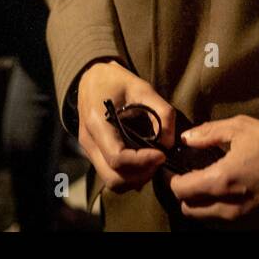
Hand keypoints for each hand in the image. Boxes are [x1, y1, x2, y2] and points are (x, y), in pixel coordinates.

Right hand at [76, 60, 175, 193]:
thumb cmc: (117, 80)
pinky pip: (110, 174)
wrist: (91, 77)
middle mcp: (89, 140)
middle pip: (113, 178)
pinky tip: (143, 162)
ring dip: (135, 178)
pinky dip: (129, 176)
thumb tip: (169, 144)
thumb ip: (162, 113)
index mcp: (97, 122)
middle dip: (141, 174)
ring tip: (153, 162)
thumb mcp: (143, 88)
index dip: (143, 161)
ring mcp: (88, 149)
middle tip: (159, 160)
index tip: (162, 154)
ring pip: (111, 181)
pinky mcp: (93, 153)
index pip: (117, 157)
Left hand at [166, 116, 258, 224]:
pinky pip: (228, 224)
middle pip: (190, 211)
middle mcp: (228, 206)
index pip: (180, 190)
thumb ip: (207, 133)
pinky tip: (228, 195)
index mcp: (220, 180)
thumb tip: (186, 138)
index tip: (174, 170)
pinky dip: (221, 213)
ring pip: (207, 221)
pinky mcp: (256, 224)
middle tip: (190, 179)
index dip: (173, 180)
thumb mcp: (239, 128)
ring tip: (208, 187)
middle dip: (185, 195)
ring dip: (202, 206)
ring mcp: (243, 219)